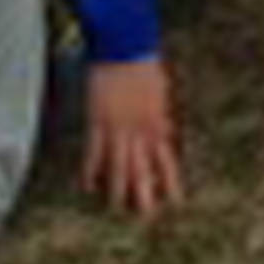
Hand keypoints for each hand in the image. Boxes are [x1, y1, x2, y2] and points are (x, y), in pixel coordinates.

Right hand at [81, 57, 180, 217]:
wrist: (125, 45)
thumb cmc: (143, 63)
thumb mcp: (160, 92)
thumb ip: (161, 115)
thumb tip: (166, 130)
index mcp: (158, 123)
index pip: (166, 159)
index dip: (171, 181)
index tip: (176, 201)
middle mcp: (140, 130)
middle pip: (143, 169)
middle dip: (145, 195)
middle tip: (147, 218)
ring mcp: (118, 127)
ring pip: (119, 166)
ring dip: (118, 190)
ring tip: (116, 210)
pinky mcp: (98, 120)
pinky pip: (94, 151)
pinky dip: (91, 170)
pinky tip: (88, 186)